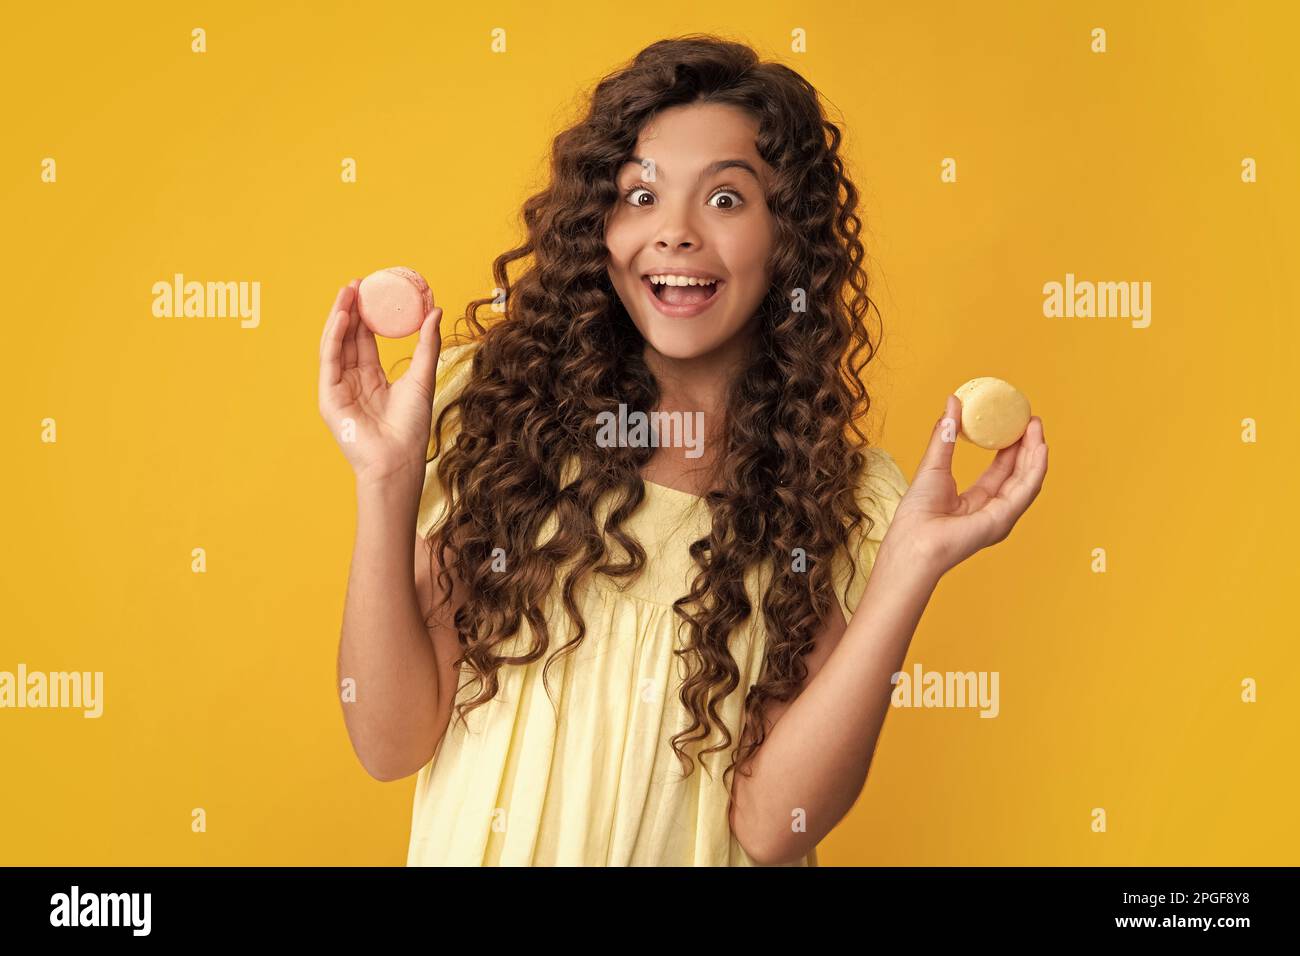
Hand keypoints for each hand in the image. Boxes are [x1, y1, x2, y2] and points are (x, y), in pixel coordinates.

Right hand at [318, 279, 442, 485]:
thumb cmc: (410, 427)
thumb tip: (436, 311)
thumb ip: (427, 345)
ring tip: (348, 291)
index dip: (367, 316)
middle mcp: (353, 382)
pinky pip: (329, 360)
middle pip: (348, 339)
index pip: (365, 341)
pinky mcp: (328, 397)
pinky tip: (342, 316)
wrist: (398, 459)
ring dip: (340, 316)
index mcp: (373, 380)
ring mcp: (338, 389)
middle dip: (351, 309)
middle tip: (358, 283)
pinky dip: (334, 336)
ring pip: (336, 344)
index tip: (373, 291)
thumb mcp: (423, 377)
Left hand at [884, 394, 1047, 578]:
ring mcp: (1001, 516)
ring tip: (1036, 426)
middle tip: (1032, 419)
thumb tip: (953, 401)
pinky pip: (1026, 489)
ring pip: (1027, 480)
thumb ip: (946, 434)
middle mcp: (992, 510)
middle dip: (1028, 446)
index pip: (1000, 471)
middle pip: (1018, 474)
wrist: (912, 540)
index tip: (1015, 422)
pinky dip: (1035, 468)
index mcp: (975, 501)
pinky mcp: (1004, 519)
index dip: (1010, 446)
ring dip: (1035, 452)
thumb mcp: (933, 464)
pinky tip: (1040, 447)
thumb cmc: (916, 513)